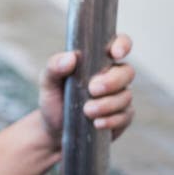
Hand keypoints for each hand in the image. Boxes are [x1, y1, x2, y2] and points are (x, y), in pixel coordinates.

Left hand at [38, 33, 134, 148]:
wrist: (54, 129)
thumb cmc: (54, 99)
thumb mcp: (48, 82)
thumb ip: (54, 66)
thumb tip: (70, 58)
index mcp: (96, 61)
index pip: (118, 44)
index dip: (122, 45)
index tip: (114, 54)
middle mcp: (112, 76)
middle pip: (127, 71)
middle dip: (112, 81)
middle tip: (92, 89)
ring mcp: (120, 96)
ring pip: (126, 95)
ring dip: (107, 104)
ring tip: (87, 111)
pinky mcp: (122, 116)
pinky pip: (126, 116)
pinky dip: (112, 119)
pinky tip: (97, 123)